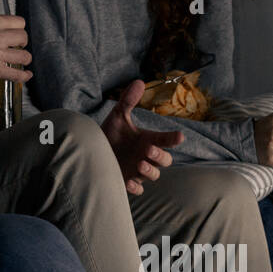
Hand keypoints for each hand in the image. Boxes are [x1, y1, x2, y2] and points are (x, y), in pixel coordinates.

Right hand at [0, 14, 31, 83]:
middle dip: (22, 44)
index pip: (20, 22)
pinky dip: (24, 76)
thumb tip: (7, 31)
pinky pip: (17, 74)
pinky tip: (26, 75)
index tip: (16, 35)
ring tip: (19, 61)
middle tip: (16, 48)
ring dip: (23, 59)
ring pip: (24, 56)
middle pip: (24, 38)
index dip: (19, 29)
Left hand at [100, 80, 184, 195]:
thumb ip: (128, 101)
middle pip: (164, 161)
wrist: (93, 152)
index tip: (179, 136)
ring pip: (154, 175)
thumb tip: (139, 81)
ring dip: (149, 171)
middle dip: (160, 155)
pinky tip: (128, 182)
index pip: (165, 139)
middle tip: (149, 149)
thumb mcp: (118, 116)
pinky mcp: (126, 181)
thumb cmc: (111, 135)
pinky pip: (137, 190)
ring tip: (139, 164)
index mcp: (147, 140)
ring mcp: (137, 171)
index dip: (172, 138)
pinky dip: (135, 188)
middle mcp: (146, 157)